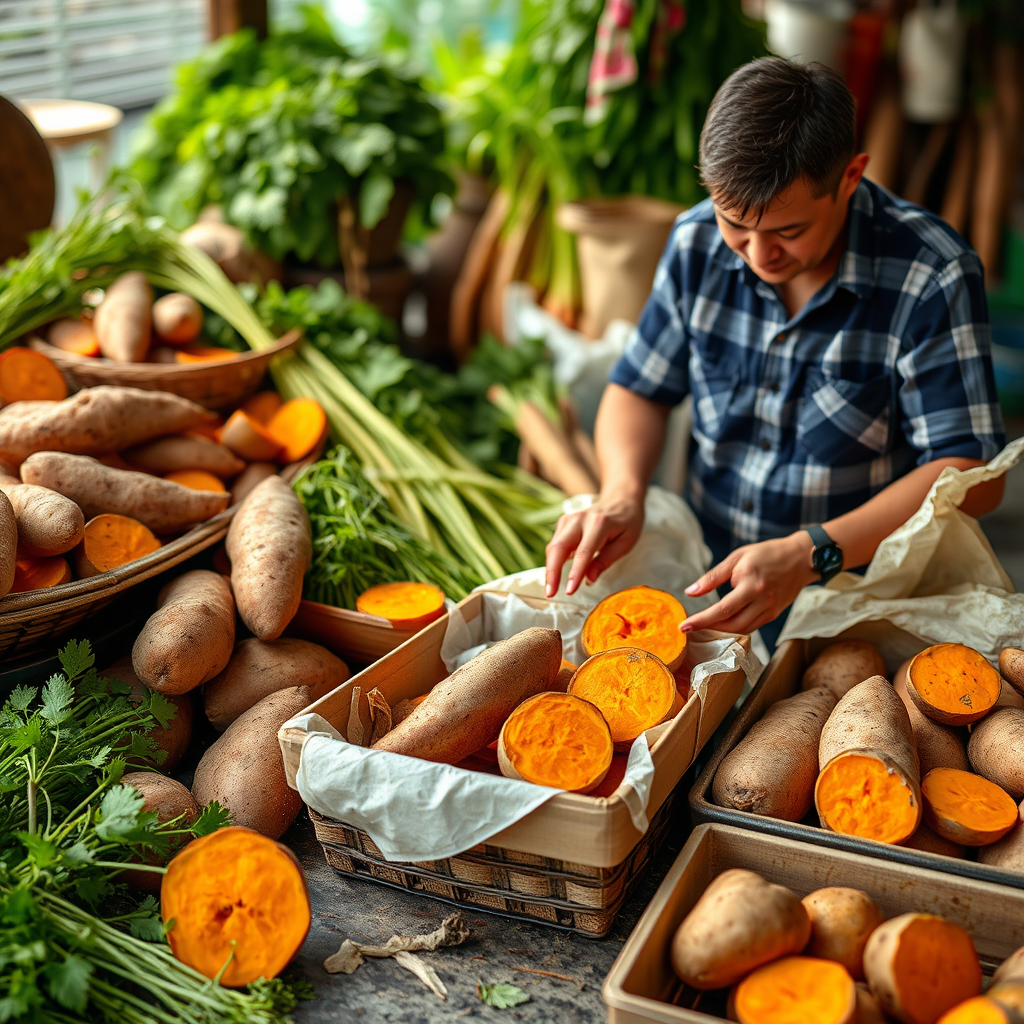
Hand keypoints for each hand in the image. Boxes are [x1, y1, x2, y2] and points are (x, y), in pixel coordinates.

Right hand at [544, 493, 644, 596]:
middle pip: (559, 547)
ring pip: (553, 546)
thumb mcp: (625, 543)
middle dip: (552, 572)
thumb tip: (589, 580)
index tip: (569, 591)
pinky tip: (555, 575)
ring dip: (550, 569)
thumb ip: (606, 560)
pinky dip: (553, 560)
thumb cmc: (627, 522)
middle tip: (550, 593)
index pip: (583, 552)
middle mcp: (580, 519)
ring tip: (551, 589)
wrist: (620, 498)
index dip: (574, 573)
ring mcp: (569, 519)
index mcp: (599, 524)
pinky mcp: (563, 522)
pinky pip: (555, 544)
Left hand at [681, 533, 817, 634]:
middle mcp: (761, 600)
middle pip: (731, 624)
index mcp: (750, 583)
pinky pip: (751, 627)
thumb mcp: (736, 558)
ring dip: (721, 631)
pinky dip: (735, 629)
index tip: (684, 626)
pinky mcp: (774, 614)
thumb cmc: (766, 554)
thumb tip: (691, 591)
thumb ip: (713, 577)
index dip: (701, 620)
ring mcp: (769, 609)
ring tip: (703, 626)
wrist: (801, 558)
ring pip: (742, 629)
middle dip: (708, 628)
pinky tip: (723, 624)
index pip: (722, 609)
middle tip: (689, 628)